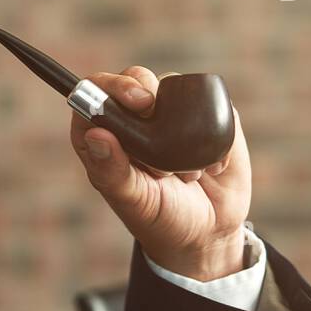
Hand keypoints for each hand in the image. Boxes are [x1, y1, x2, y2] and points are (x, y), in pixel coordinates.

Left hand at [69, 66, 250, 280]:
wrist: (208, 233)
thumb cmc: (159, 217)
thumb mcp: (133, 200)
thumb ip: (111, 170)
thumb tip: (97, 134)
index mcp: (104, 133)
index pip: (95, 91)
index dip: (112, 87)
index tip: (137, 102)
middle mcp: (134, 118)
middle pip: (135, 78)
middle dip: (149, 96)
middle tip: (161, 127)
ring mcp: (171, 114)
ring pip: (174, 87)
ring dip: (184, 126)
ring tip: (186, 173)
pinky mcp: (207, 118)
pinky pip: (214, 106)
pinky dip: (215, 135)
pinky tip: (210, 169)